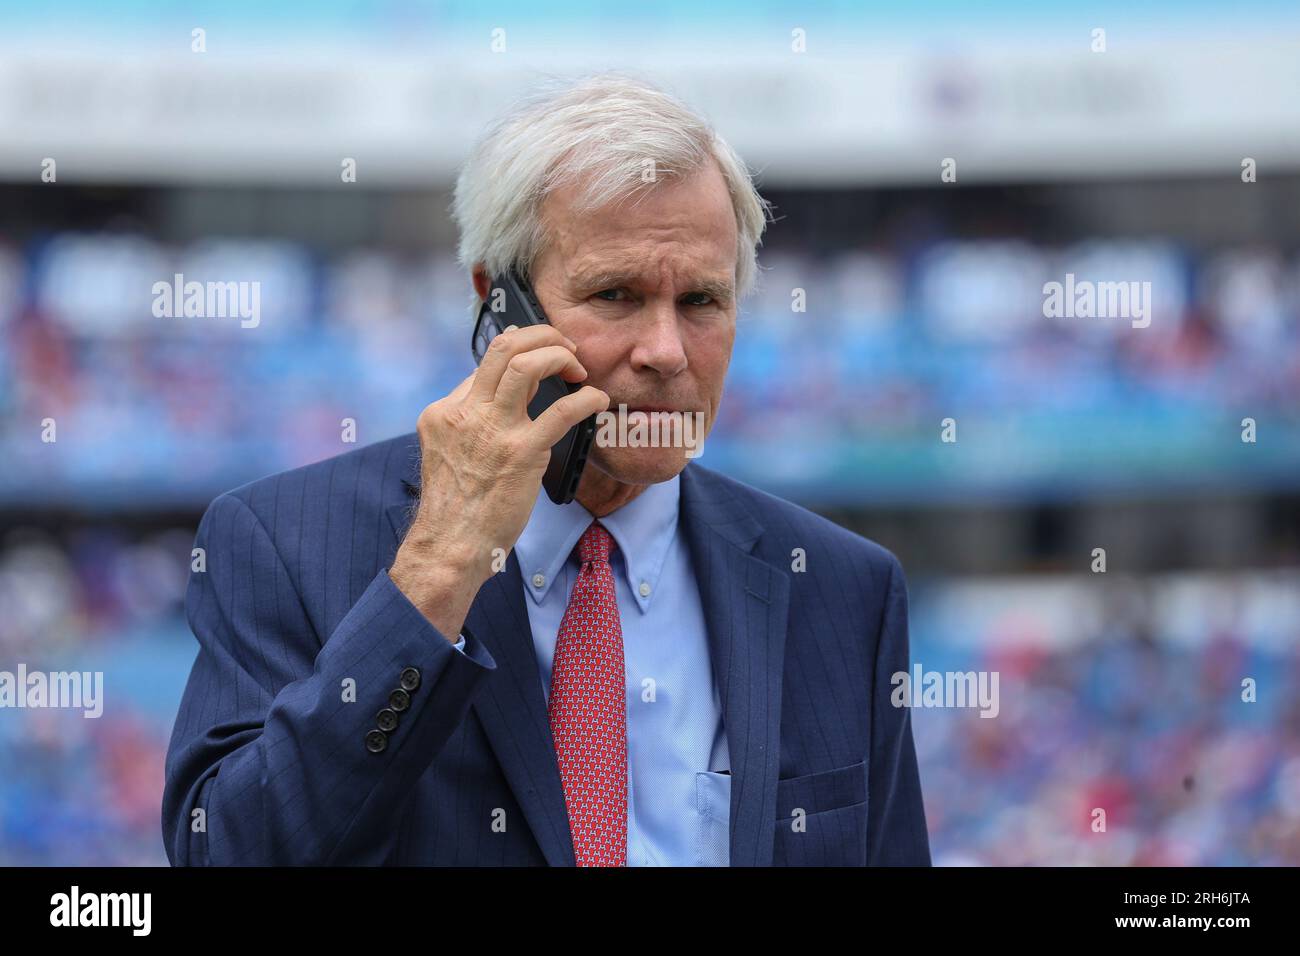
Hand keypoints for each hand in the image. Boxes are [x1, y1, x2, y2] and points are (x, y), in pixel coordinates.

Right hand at [389, 324, 608, 640]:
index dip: (520, 354)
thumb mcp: (451, 454)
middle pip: (503, 347)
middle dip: (542, 335)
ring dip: (559, 354)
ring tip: (578, 367)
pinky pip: (562, 410)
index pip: (486, 364)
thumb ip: (475, 425)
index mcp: (445, 412)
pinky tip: (598, 400)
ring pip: (526, 363)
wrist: (452, 546)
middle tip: (566, 347)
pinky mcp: (521, 453)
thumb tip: (515, 401)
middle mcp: (466, 413)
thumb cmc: (456, 509)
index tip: (543, 359)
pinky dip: (587, 398)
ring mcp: (493, 430)